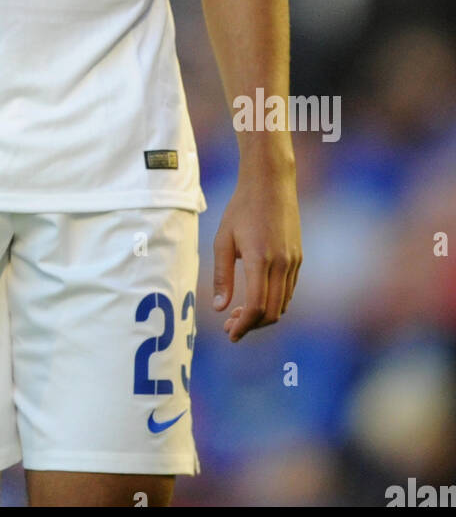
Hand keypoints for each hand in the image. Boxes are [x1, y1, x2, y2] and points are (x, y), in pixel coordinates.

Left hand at [212, 165, 301, 340]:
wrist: (271, 182)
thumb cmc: (242, 208)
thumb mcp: (223, 239)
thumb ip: (222, 275)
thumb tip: (219, 308)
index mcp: (260, 260)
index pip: (256, 306)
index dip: (243, 325)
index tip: (230, 333)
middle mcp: (282, 264)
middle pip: (272, 312)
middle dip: (251, 325)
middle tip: (230, 326)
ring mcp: (293, 261)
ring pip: (282, 304)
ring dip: (262, 315)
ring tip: (239, 313)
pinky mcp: (298, 257)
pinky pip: (288, 290)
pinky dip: (273, 301)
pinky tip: (256, 297)